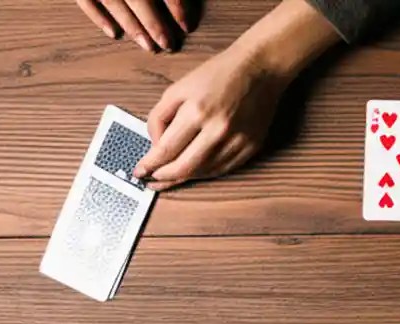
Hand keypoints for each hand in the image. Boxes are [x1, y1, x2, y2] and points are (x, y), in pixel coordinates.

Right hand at [75, 0, 192, 52]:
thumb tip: (183, 3)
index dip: (176, 6)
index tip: (187, 27)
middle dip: (153, 23)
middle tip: (167, 45)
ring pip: (113, 2)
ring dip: (132, 26)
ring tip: (148, 46)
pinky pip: (85, 1)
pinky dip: (98, 18)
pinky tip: (113, 35)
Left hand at [133, 47, 286, 190]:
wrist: (259, 68)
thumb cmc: (217, 74)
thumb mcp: (179, 87)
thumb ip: (160, 116)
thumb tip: (155, 144)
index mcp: (197, 111)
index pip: (167, 149)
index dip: (150, 164)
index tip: (140, 171)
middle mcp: (218, 130)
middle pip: (185, 167)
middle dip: (164, 177)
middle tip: (152, 179)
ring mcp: (238, 141)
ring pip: (204, 172)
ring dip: (184, 178)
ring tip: (169, 179)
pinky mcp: (251, 147)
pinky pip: (224, 169)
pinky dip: (205, 173)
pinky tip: (194, 172)